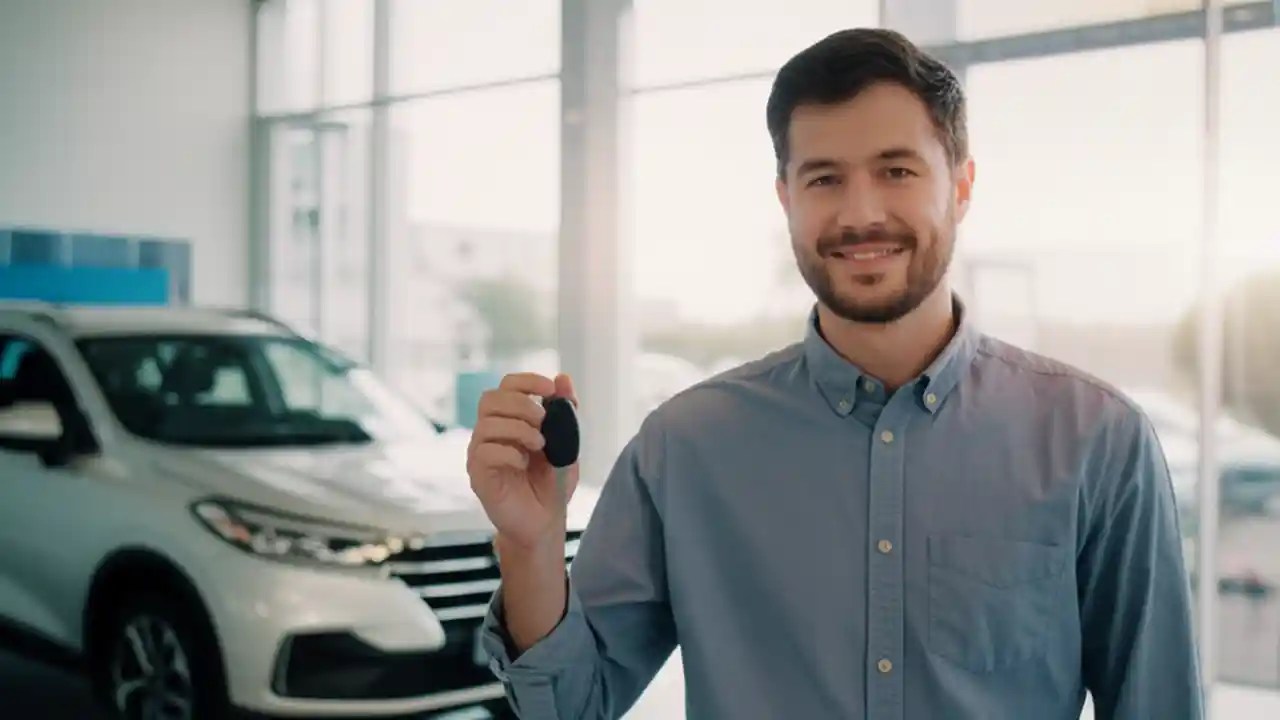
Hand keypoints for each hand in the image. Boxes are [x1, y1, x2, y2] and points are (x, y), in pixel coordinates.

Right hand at [467, 372, 579, 548]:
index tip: (550, 389)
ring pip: (487, 424)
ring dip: (520, 430)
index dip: (527, 381)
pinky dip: (510, 453)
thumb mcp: (567, 444)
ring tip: (540, 446)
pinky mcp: (478, 476)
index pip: (506, 386)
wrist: (544, 523)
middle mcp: (489, 433)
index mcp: (509, 421)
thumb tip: (563, 379)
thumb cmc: (551, 484)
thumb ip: (565, 413)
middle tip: (543, 423)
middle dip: (522, 404)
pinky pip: (485, 452)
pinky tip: (524, 465)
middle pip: (491, 399)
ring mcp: (480, 454)